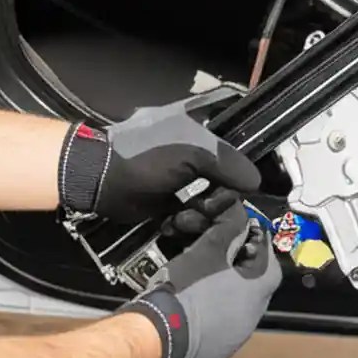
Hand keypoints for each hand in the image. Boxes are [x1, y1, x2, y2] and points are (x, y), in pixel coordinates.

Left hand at [98, 104, 259, 223]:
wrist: (102, 180)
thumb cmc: (147, 159)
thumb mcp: (193, 154)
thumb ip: (228, 165)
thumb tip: (255, 183)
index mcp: (201, 134)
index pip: (236, 158)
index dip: (236, 178)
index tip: (231, 192)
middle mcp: (195, 156)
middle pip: (227, 186)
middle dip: (217, 201)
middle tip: (203, 205)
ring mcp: (183, 182)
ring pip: (212, 206)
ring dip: (200, 216)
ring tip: (181, 218)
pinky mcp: (171, 204)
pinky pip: (193, 218)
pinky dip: (186, 224)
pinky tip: (172, 223)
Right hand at [118, 205, 280, 357]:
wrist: (155, 339)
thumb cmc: (187, 291)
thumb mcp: (209, 247)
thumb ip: (230, 224)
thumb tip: (238, 209)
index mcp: (258, 292)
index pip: (266, 254)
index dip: (249, 236)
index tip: (232, 226)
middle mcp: (251, 318)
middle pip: (247, 278)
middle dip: (228, 259)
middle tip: (206, 245)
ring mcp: (231, 339)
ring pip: (228, 301)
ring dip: (215, 283)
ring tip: (190, 269)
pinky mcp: (210, 353)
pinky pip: (212, 322)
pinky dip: (202, 306)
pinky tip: (182, 296)